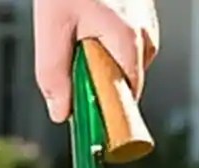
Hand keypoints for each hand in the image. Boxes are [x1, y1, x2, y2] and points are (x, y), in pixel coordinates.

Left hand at [34, 0, 158, 123]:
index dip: (108, 112)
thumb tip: (61, 113)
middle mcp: (145, 31)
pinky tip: (88, 32)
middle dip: (99, 85)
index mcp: (128, 39)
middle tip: (73, 70)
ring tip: (78, 41)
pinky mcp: (141, 14)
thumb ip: (54, 75)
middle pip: (127, 81)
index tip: (90, 122)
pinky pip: (128, 44)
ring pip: (127, 63)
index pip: (127, 95)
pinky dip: (107, 47)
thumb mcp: (51, 30)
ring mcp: (147, 21)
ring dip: (102, 64)